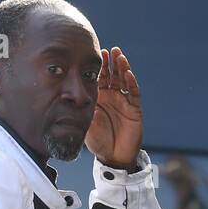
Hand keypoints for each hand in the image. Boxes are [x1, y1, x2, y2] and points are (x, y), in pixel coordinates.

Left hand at [84, 46, 142, 171]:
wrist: (113, 157)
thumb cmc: (98, 142)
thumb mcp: (87, 123)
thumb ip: (83, 110)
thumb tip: (73, 99)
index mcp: (101, 98)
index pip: (100, 78)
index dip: (99, 67)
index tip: (95, 54)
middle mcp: (113, 97)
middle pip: (113, 75)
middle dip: (111, 63)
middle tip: (108, 51)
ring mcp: (124, 102)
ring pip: (124, 80)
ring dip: (122, 67)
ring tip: (119, 56)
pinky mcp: (134, 109)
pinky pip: (134, 93)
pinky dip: (131, 83)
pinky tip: (128, 74)